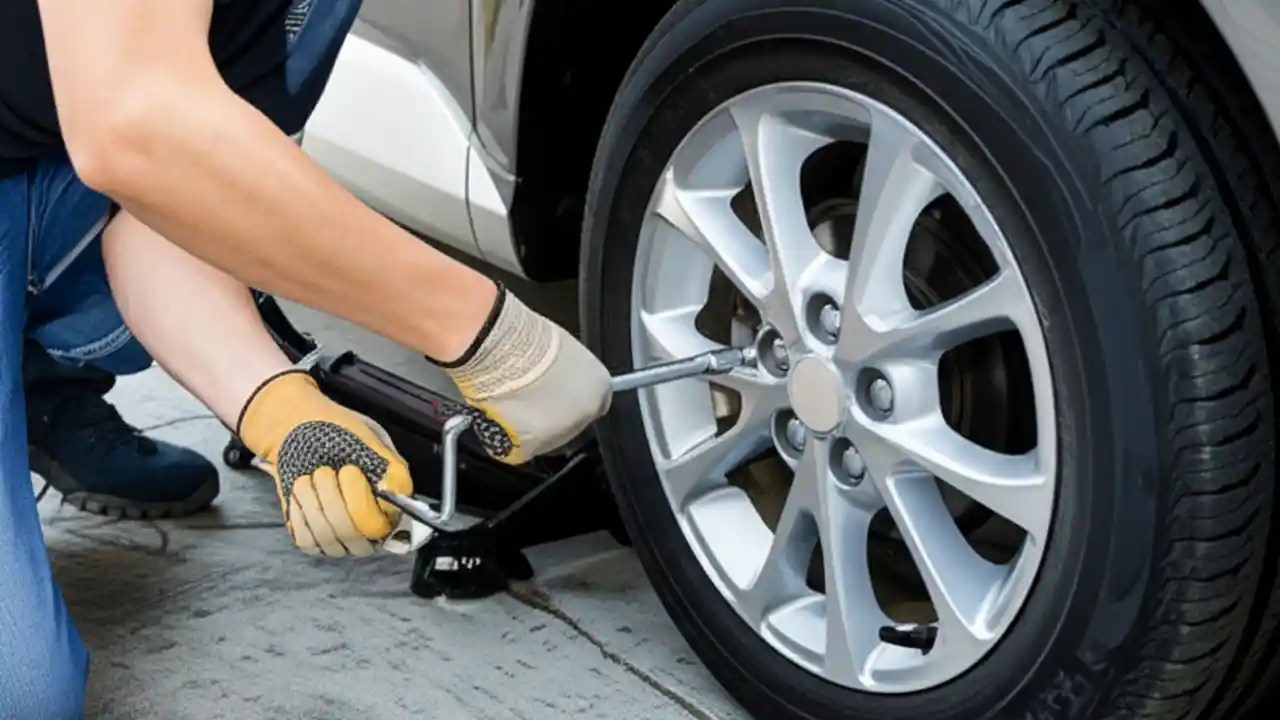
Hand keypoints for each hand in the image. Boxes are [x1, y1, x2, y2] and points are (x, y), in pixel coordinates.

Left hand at [237, 370, 412, 556]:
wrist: (298, 430)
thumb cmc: (335, 431)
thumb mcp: (371, 440)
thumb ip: (391, 469)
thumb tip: (396, 493)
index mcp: (391, 500)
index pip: (379, 525)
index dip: (359, 501)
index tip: (348, 470)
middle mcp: (369, 524)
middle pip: (352, 535)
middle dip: (331, 498)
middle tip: (324, 470)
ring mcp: (341, 534)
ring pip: (328, 538)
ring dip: (312, 501)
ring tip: (309, 477)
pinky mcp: (314, 538)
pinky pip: (306, 540)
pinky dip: (299, 512)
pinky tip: (301, 492)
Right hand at [436, 287, 611, 464]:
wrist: (500, 353)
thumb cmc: (524, 342)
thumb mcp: (561, 349)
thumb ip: (568, 370)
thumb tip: (559, 375)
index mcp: (599, 387)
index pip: (595, 402)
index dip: (572, 398)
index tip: (556, 393)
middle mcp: (585, 414)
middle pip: (572, 423)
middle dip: (553, 415)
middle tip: (530, 398)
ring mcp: (559, 434)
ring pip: (547, 439)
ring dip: (532, 427)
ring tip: (512, 403)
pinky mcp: (531, 448)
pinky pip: (522, 448)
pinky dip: (511, 438)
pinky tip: (502, 417)